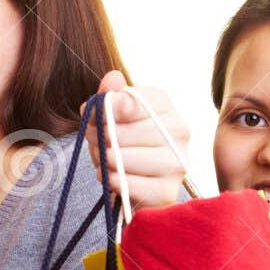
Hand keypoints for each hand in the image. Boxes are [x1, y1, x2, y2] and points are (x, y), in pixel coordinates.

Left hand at [84, 70, 188, 211]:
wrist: (137, 185)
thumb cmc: (124, 144)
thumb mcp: (110, 117)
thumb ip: (109, 96)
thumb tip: (112, 78)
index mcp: (164, 104)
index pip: (130, 100)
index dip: (105, 109)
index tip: (91, 115)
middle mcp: (178, 130)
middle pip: (122, 131)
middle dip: (99, 138)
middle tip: (95, 142)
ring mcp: (177, 162)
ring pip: (123, 158)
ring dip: (104, 161)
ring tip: (105, 161)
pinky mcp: (167, 191)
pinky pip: (128, 184)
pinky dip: (112, 181)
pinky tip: (113, 178)